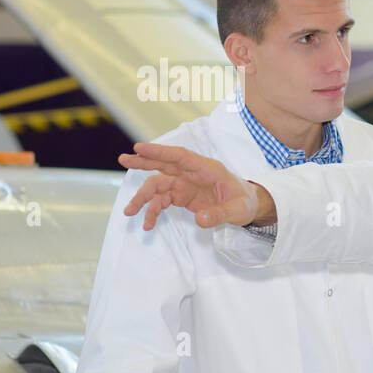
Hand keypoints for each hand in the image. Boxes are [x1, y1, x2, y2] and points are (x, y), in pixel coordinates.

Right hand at [118, 142, 273, 230]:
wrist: (249, 207)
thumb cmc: (245, 202)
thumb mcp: (238, 209)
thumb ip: (220, 214)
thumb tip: (199, 219)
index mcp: (207, 169)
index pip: (181, 156)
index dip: (160, 151)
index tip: (139, 148)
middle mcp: (192, 174)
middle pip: (164, 165)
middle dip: (143, 162)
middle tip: (123, 159)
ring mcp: (185, 185)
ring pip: (158, 185)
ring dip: (142, 198)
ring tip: (129, 212)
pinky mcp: (181, 196)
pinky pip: (162, 201)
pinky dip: (153, 212)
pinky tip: (148, 224)